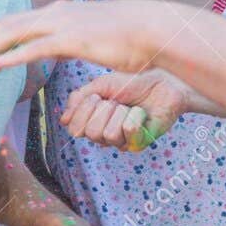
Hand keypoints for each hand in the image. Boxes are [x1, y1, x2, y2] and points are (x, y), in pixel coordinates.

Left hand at [0, 0, 176, 77]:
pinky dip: (13, 57)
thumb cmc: (128, 35)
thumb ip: (73, 38)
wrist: (152, 28)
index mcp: (60, 12)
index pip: (19, 20)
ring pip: (15, 34)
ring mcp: (63, 25)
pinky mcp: (72, 40)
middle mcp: (56, 13)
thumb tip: (64, 46)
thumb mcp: (93, 33)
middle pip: (9, 24)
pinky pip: (35, 49)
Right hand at [60, 68, 195, 150]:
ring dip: (120, 113)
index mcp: (93, 121)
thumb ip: (80, 99)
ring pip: (109, 135)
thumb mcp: (101, 85)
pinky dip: (135, 116)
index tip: (96, 96)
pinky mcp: (140, 143)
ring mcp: (122, 141)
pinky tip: (141, 113)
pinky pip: (128, 132)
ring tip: (129, 107)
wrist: (163, 81)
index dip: (83, 110)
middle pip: (91, 133)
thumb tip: (63, 120)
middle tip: (116, 101)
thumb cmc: (134, 82)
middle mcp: (105, 135)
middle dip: (103, 110)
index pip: (74, 129)